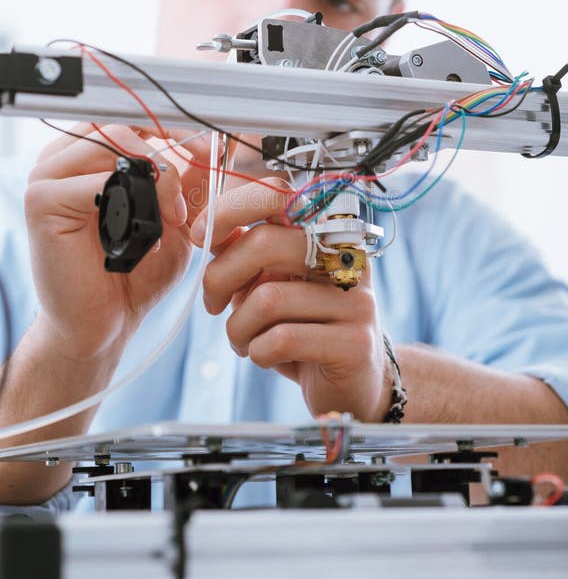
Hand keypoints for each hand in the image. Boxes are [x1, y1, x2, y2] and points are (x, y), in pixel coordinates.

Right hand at [25, 124, 214, 359]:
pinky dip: (127, 205)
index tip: (208, 149)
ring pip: (111, 143)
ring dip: (152, 178)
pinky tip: (141, 234)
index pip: (134, 115)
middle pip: (124, 122)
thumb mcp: (177, 216)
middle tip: (186, 199)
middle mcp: (65, 158)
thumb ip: (192, 179)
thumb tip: (224, 141)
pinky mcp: (41, 203)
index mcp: (92, 154)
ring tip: (169, 218)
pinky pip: (93, 181)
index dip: (175, 127)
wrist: (106, 323)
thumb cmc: (136, 270)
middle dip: (168, 155)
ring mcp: (47, 176)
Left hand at [192, 178, 391, 420]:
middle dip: (220, 278)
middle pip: (264, 244)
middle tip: (213, 303)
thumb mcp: (272, 282)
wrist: (352, 383)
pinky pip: (282, 339)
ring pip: (267, 299)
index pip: (278, 194)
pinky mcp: (355, 342)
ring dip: (238, 327)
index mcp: (326, 233)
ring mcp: (357, 299)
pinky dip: (258, 352)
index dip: (230, 209)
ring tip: (242, 340)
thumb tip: (207, 228)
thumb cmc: (304, 327)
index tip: (201, 238)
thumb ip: (245, 252)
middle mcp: (347, 258)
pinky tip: (265, 357)